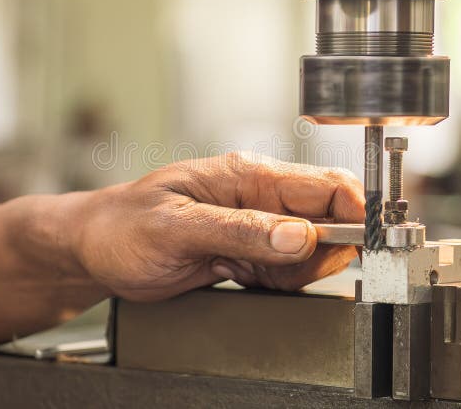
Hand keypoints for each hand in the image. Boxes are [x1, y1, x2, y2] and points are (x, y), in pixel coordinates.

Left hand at [69, 153, 363, 300]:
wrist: (96, 250)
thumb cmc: (125, 227)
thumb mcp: (179, 229)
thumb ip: (242, 231)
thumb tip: (300, 234)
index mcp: (248, 175)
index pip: (325, 184)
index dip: (355, 212)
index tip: (364, 243)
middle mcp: (258, 196)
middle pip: (328, 219)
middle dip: (325, 251)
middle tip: (284, 271)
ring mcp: (256, 225)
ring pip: (311, 251)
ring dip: (298, 272)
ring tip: (249, 274)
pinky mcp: (249, 252)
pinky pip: (287, 270)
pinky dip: (280, 283)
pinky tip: (247, 280)